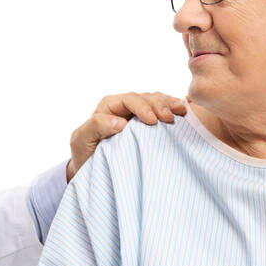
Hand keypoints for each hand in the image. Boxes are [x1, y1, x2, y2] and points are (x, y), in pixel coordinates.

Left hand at [67, 92, 187, 182]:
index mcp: (109, 106)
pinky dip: (173, 109)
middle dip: (159, 105)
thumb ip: (96, 127)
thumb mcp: (81, 140)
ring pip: (156, 101)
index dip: (142, 107)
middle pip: (146, 98)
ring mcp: (138, 114)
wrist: (91, 167)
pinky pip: (162, 110)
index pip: (129, 100)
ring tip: (181, 111)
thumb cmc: (85, 153)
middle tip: (169, 118)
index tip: (152, 121)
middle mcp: (124, 106)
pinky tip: (183, 112)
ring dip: (169, 104)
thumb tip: (121, 123)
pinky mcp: (148, 124)